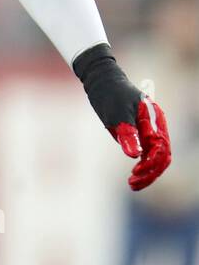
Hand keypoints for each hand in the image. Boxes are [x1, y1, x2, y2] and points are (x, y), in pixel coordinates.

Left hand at [73, 44, 170, 190]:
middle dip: (150, 172)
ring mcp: (149, 130)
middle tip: (133, 184)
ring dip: (147, 172)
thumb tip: (135, 155)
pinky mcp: (141, 133)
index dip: (150, 163)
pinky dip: (143, 165)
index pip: (161, 148)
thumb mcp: (116, 114)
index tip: (135, 171)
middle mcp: (155, 126)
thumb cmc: (109, 94)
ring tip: (132, 184)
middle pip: (162, 156)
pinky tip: (134, 174)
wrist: (101, 80)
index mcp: (154, 120)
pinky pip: (147, 153)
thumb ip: (127, 134)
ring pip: (156, 157)